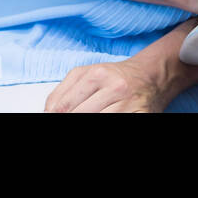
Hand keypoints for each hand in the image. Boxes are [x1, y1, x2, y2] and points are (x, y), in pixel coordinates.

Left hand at [44, 58, 168, 112]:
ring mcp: (128, 104)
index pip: (63, 107)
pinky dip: (105, 121)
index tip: (54, 116)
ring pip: (95, 120)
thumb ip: (62, 93)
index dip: (54, 116)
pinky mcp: (139, 114)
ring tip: (92, 113)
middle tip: (76, 113)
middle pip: (79, 116)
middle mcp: (115, 88)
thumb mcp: (85, 75)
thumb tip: (48, 113)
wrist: (150, 76)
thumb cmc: (113, 77)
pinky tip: (103, 114)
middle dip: (70, 120)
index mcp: (97, 75)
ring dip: (89, 120)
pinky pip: (114, 122)